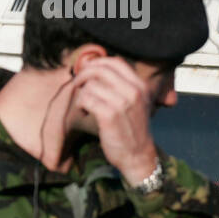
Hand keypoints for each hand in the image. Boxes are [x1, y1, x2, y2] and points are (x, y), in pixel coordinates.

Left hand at [70, 59, 158, 185]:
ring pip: (90, 86)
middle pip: (100, 70)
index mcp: (140, 86)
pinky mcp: (110, 116)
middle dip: (83, 75)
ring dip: (82, 95)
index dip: (96, 63)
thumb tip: (95, 68)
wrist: (137, 155)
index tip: (86, 71)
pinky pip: (86, 100)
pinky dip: (81, 105)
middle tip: (77, 85)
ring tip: (85, 106)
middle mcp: (134, 92)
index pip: (115, 62)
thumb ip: (121, 86)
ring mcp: (123, 103)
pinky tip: (85, 113)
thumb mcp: (135, 102)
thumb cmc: (131, 128)